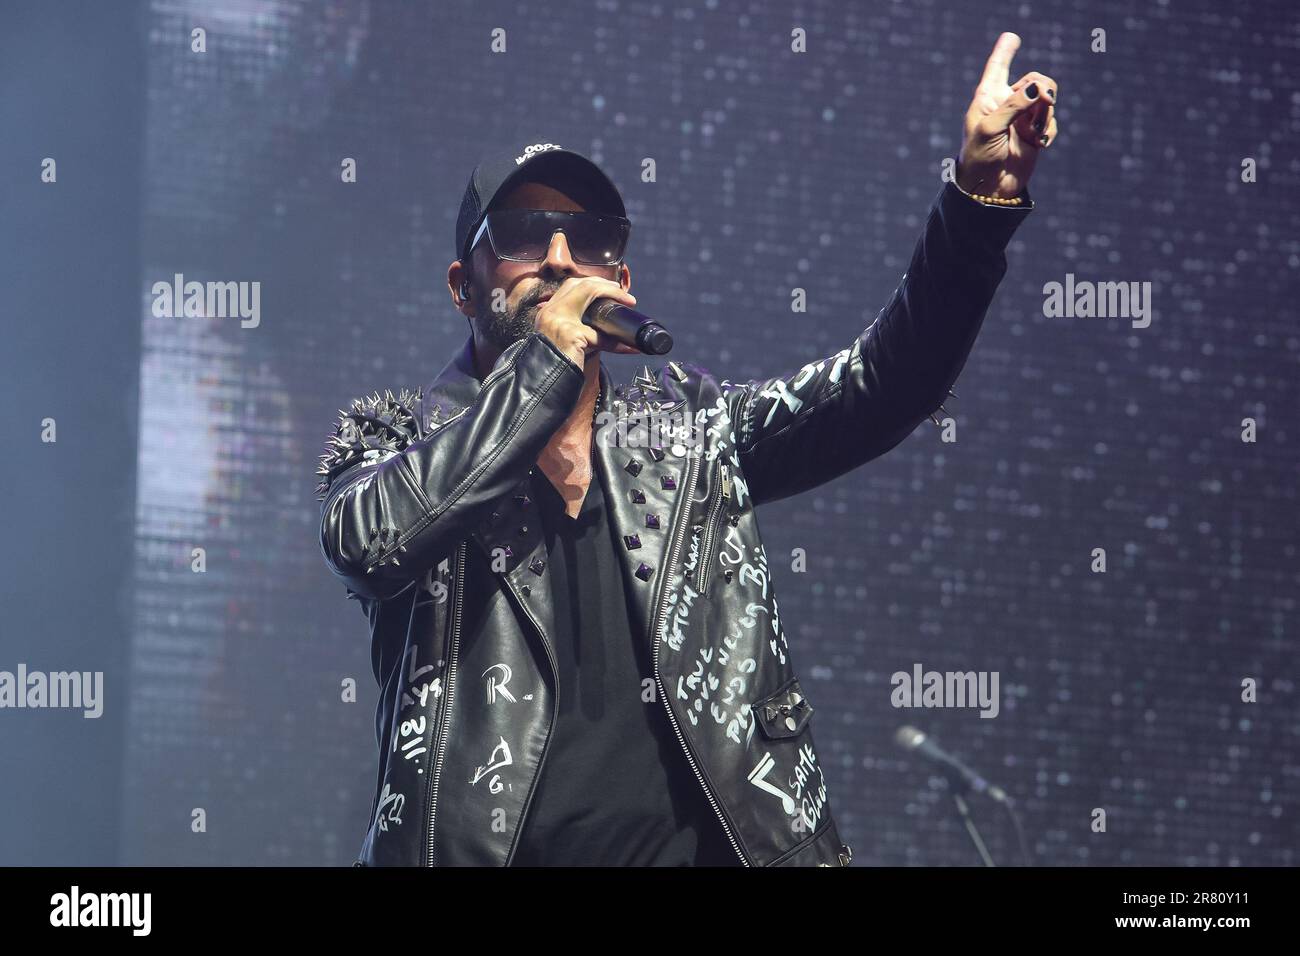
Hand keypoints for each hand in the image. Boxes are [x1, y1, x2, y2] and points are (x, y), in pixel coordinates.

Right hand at [534, 276, 640, 365]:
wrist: (543, 389)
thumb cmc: (556, 369)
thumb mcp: (566, 344)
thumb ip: (580, 332)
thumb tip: (609, 332)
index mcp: (547, 313)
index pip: (570, 286)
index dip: (592, 284)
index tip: (610, 290)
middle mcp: (549, 312)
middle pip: (580, 283)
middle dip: (605, 284)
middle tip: (624, 295)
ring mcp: (558, 321)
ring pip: (589, 292)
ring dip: (613, 295)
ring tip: (629, 302)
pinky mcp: (570, 334)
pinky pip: (601, 336)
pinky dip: (618, 341)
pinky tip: (630, 347)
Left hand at [956, 32, 1058, 198]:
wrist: (990, 188)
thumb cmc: (979, 157)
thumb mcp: (990, 128)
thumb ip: (1013, 105)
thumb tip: (1038, 88)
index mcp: (988, 98)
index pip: (997, 68)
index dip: (1004, 51)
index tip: (1011, 37)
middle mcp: (1006, 105)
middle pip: (1034, 80)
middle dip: (1044, 88)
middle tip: (1047, 100)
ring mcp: (1022, 119)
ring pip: (1047, 100)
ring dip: (1046, 114)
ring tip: (1034, 134)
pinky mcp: (1034, 134)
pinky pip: (1052, 121)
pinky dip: (1049, 131)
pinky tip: (1039, 145)